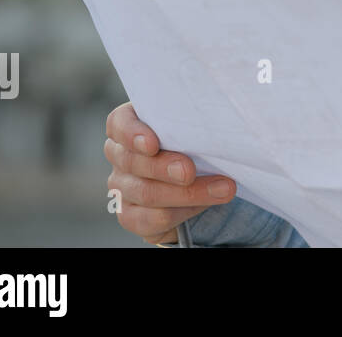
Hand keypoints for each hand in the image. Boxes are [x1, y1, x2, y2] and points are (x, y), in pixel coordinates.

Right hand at [104, 101, 235, 244]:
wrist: (200, 181)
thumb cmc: (196, 143)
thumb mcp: (195, 128)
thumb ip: (196, 122)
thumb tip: (218, 124)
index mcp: (130, 126)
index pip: (119, 123)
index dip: (132, 133)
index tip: (152, 143)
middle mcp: (120, 156)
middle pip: (133, 161)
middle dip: (164, 167)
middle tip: (190, 171)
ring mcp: (122, 187)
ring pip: (147, 193)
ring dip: (187, 193)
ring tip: (222, 188)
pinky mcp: (130, 216)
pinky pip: (150, 219)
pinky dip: (182, 212)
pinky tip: (205, 205)